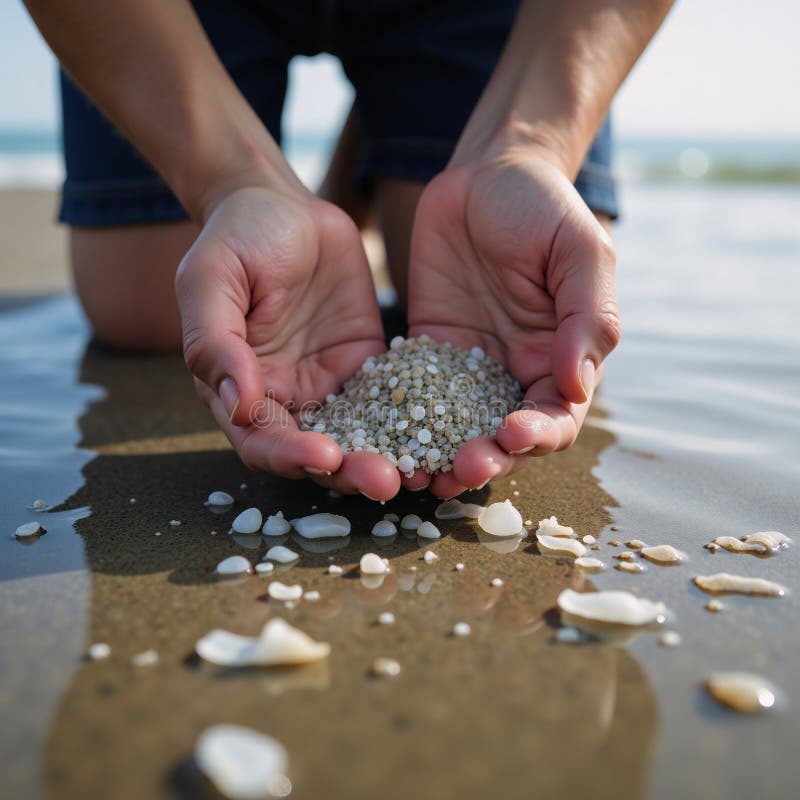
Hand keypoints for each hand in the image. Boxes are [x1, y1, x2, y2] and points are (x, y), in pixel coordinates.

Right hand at [175, 186, 402, 499]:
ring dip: (384, 457)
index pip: (261, 441)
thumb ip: (214, 341)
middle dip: (348, 472)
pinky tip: (442, 434)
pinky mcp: (366, 367)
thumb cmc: (237, 238)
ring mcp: (329, 385)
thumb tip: (235, 405)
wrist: (285, 206)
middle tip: (385, 481)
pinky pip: (392, 402)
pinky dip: (413, 423)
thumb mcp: (211, 280)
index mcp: (240, 389)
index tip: (325, 456)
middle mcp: (285, 398)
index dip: (290, 455)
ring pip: (358, 437)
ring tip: (420, 470)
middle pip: (316, 453)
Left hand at [407, 149, 619, 496]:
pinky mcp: (426, 353)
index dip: (539, 435)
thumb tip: (578, 385)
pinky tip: (385, 440)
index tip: (512, 434)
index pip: (557, 416)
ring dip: (441, 455)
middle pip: (504, 436)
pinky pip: (413, 395)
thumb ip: (588, 316)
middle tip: (460, 469)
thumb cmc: (544, 208)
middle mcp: (514, 373)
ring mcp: (467, 368)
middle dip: (487, 457)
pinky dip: (403, 423)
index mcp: (560, 358)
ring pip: (456, 428)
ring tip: (421, 474)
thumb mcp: (580, 252)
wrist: (485, 174)